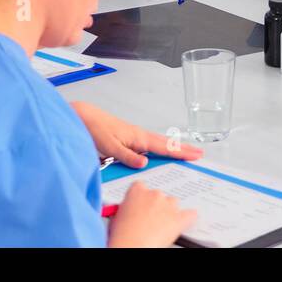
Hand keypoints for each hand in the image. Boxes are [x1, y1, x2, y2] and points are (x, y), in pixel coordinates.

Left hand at [73, 102, 202, 167]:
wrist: (82, 117)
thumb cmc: (94, 128)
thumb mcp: (109, 146)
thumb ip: (127, 156)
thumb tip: (144, 164)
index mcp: (138, 137)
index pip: (164, 147)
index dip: (181, 152)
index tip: (196, 155)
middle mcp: (139, 135)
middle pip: (166, 143)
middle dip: (182, 148)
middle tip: (199, 153)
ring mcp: (134, 136)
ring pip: (159, 143)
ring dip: (172, 148)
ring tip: (186, 152)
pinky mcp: (128, 137)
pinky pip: (149, 144)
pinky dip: (159, 147)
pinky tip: (160, 152)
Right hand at [107, 181, 196, 247]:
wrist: (132, 246)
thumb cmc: (122, 235)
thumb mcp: (117, 216)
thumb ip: (127, 207)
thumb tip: (130, 211)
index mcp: (137, 191)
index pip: (141, 186)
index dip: (141, 197)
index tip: (140, 205)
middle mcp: (154, 194)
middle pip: (158, 195)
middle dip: (155, 206)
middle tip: (149, 220)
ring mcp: (168, 205)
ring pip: (173, 203)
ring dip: (169, 211)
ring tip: (162, 225)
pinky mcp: (179, 219)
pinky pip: (190, 214)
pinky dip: (188, 218)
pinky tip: (185, 221)